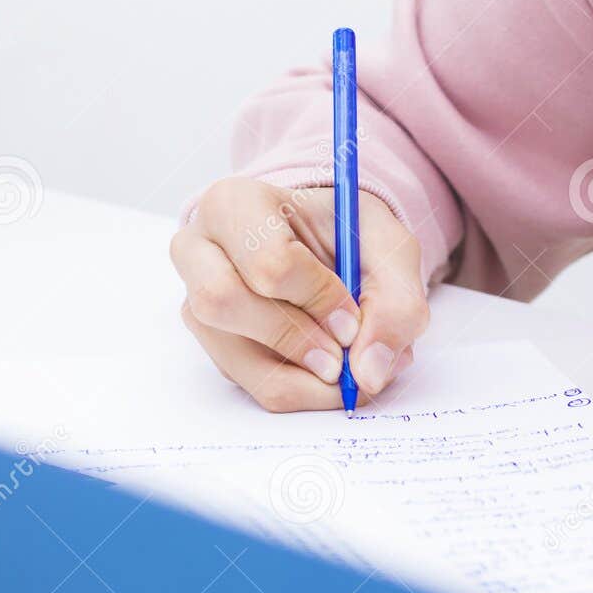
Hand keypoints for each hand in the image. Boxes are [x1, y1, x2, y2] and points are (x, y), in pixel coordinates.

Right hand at [171, 178, 428, 410]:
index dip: (318, 300)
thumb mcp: (391, 250)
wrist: (328, 242)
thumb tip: (369, 374)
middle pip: (222, 303)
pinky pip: (248, 383)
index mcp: (236, 204)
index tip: (353, 319)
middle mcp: (198, 250)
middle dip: (296, 341)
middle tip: (342, 357)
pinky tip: (328, 370)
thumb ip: (396, 304)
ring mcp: (196, 300)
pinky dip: (299, 388)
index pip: (266, 260)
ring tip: (345, 368)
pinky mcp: (212, 343)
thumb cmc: (350, 235)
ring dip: (301, 376)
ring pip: (233, 356)